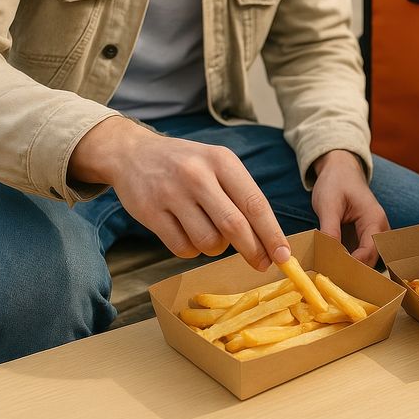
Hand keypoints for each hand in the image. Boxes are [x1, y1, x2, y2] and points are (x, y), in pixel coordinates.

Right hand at [70, 116, 289, 270]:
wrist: (133, 153)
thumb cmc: (187, 165)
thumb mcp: (218, 165)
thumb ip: (241, 196)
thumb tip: (268, 240)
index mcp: (222, 161)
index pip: (255, 204)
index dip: (272, 234)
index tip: (284, 256)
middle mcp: (198, 175)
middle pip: (235, 226)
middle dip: (253, 250)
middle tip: (262, 264)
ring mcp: (172, 194)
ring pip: (208, 242)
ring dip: (216, 248)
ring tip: (211, 233)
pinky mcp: (150, 212)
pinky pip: (182, 248)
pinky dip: (192, 250)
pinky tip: (189, 234)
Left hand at [311, 150, 387, 266]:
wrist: (341, 169)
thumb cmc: (336, 182)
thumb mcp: (328, 204)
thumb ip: (330, 228)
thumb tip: (330, 254)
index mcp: (374, 219)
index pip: (369, 251)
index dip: (354, 265)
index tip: (335, 274)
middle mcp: (380, 228)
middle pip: (371, 259)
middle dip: (354, 270)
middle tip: (332, 282)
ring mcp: (375, 233)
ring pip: (368, 258)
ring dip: (353, 267)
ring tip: (333, 276)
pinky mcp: (366, 235)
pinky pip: (362, 253)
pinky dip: (350, 260)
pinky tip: (335, 266)